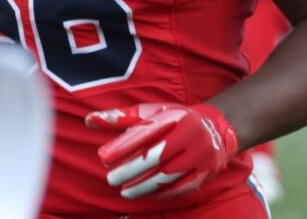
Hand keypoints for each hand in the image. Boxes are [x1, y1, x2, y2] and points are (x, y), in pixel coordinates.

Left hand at [85, 103, 237, 199]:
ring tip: (125, 191)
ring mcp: (202, 154)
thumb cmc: (176, 119)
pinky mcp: (207, 172)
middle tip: (111, 179)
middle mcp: (192, 134)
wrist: (217, 128)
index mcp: (177, 116)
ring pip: (167, 176)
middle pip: (156, 156)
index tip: (103, 157)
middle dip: (130, 170)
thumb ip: (122, 117)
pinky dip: (161, 193)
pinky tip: (145, 194)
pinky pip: (181, 187)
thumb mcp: (153, 112)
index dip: (123, 146)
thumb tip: (89, 120)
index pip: (147, 132)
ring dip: (142, 186)